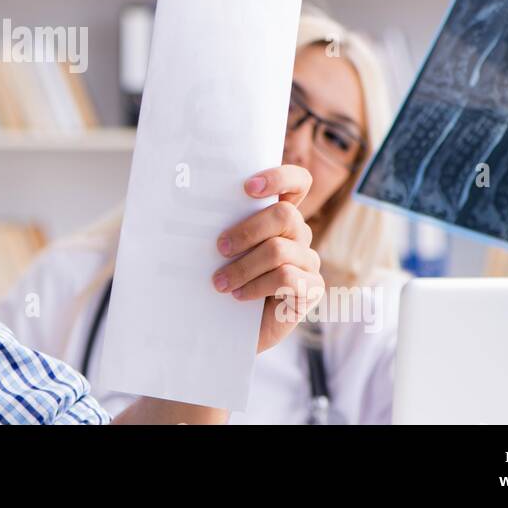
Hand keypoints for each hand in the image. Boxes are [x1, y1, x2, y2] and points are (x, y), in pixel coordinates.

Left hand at [210, 164, 323, 352]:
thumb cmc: (223, 281)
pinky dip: (256, 286)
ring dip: (243, 267)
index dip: (279, 177)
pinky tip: (238, 296)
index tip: (247, 187)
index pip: (297, 182)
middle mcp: (299, 234)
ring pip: (279, 250)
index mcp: (279, 216)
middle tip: (219, 248)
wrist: (228, 330)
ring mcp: (308, 261)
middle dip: (247, 230)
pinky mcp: (312, 288)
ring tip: (220, 283)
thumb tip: (196, 209)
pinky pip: (285, 277)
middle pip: (284, 215)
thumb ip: (224, 227)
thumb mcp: (222, 251)